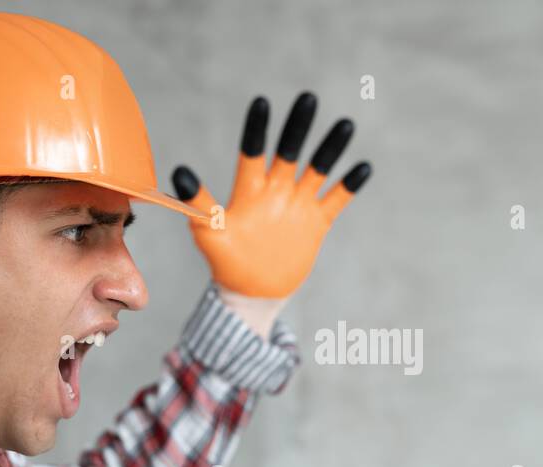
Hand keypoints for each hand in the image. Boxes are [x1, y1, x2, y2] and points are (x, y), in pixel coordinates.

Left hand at [172, 92, 371, 328]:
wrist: (252, 292)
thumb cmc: (225, 261)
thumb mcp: (208, 233)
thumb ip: (199, 204)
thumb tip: (180, 172)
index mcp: (250, 190)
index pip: (254, 152)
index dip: (257, 129)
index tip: (262, 102)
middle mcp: (276, 191)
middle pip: (289, 152)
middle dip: (298, 126)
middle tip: (307, 98)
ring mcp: (298, 205)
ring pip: (318, 169)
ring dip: (330, 148)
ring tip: (345, 125)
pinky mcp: (316, 223)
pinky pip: (336, 200)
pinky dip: (349, 185)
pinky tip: (362, 167)